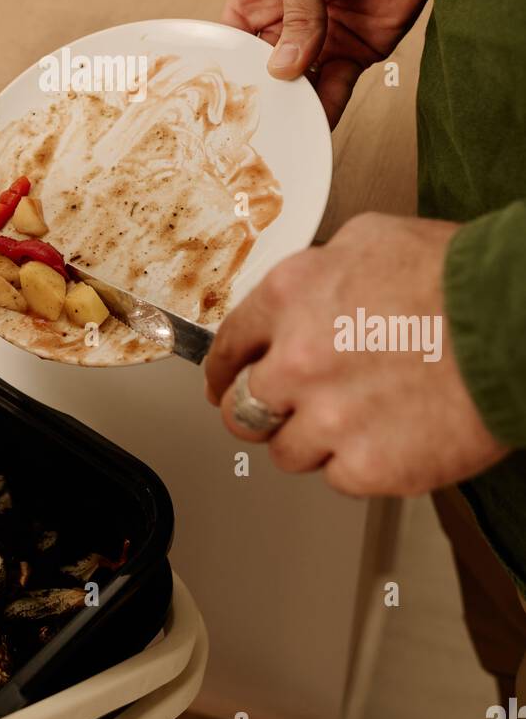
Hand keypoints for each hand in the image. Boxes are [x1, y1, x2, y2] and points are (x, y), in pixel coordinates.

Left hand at [204, 214, 507, 495]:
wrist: (510, 323)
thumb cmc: (453, 277)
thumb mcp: (367, 240)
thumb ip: (316, 275)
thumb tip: (304, 296)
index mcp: (288, 297)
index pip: (227, 347)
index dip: (222, 371)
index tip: (222, 384)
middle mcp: (295, 360)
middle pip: (242, 410)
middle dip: (260, 411)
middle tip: (285, 411)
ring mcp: (328, 418)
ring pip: (286, 452)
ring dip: (312, 440)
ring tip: (356, 420)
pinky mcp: (367, 466)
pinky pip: (338, 478)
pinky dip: (359, 464)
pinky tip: (388, 436)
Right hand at [222, 0, 433, 126]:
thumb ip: (296, 13)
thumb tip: (284, 68)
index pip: (233, 38)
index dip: (226, 66)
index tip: (221, 97)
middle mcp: (283, 22)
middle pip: (262, 69)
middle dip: (260, 95)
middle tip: (256, 126)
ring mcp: (319, 39)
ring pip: (298, 84)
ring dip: (293, 106)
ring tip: (286, 131)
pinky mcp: (354, 52)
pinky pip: (335, 86)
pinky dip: (328, 107)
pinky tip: (318, 123)